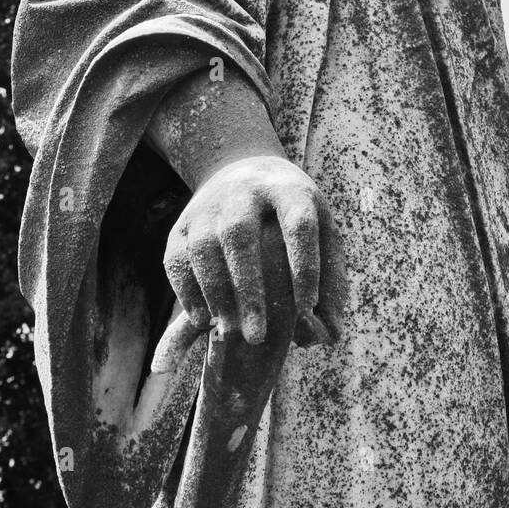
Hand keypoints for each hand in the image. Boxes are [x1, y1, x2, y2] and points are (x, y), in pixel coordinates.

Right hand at [161, 154, 344, 349]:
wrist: (245, 170)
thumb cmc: (294, 220)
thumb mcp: (324, 236)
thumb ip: (331, 285)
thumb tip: (322, 336)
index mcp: (290, 191)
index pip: (298, 224)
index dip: (304, 266)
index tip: (307, 308)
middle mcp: (247, 190)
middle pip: (240, 234)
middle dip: (248, 289)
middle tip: (257, 337)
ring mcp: (210, 204)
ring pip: (204, 245)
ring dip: (215, 292)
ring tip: (229, 331)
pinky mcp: (182, 222)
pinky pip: (177, 257)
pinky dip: (187, 290)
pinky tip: (203, 319)